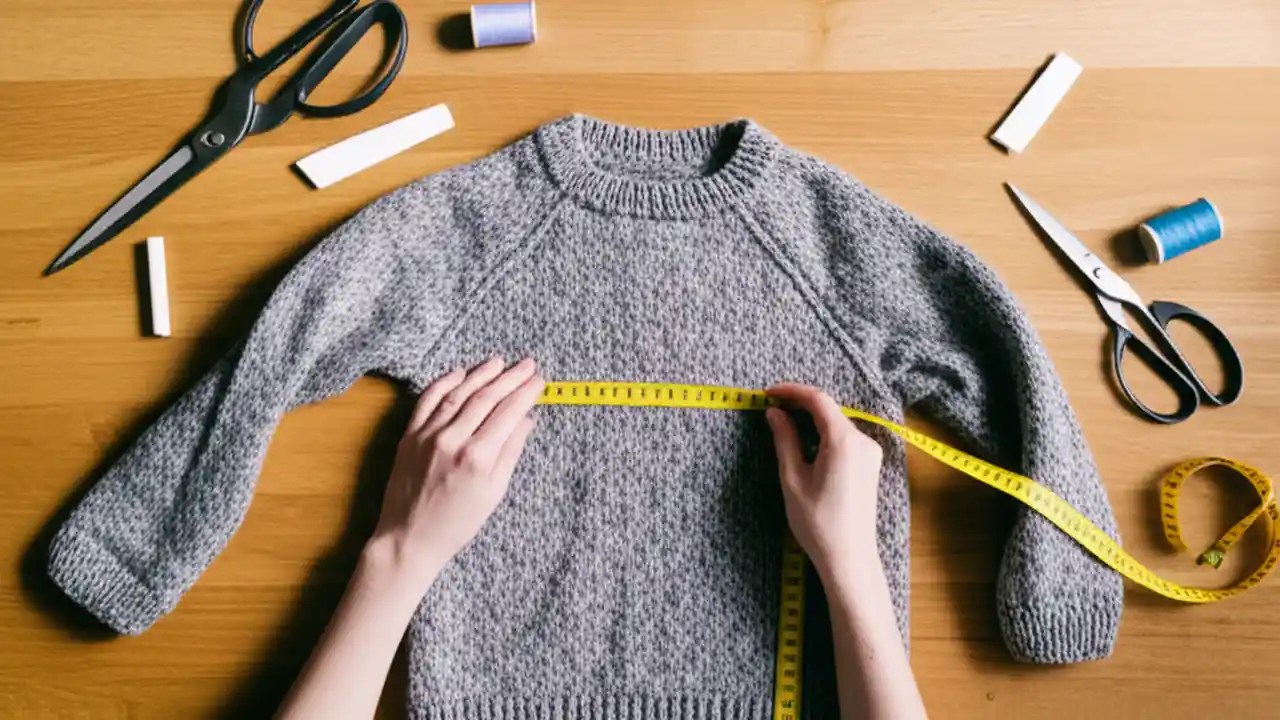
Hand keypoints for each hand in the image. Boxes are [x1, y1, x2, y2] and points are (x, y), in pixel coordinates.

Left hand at [369, 357, 543, 583]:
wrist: (409, 539)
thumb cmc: (457, 524)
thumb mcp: (494, 492)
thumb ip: (511, 451)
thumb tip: (527, 419)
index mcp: (478, 457)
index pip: (508, 412)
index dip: (526, 392)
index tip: (539, 379)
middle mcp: (452, 440)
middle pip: (486, 397)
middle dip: (510, 377)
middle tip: (527, 364)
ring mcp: (427, 435)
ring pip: (458, 393)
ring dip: (480, 374)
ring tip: (499, 362)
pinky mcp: (409, 435)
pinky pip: (428, 400)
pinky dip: (444, 382)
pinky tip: (460, 372)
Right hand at [765, 383, 883, 580]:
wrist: (849, 557)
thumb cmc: (817, 523)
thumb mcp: (793, 479)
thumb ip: (785, 440)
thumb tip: (774, 413)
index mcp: (844, 442)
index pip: (818, 399)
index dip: (791, 391)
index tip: (767, 393)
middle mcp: (863, 441)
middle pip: (829, 409)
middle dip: (800, 403)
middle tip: (771, 407)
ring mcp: (870, 453)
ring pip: (837, 423)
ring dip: (811, 418)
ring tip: (783, 423)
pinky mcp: (870, 464)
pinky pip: (845, 438)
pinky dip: (823, 432)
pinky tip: (805, 440)